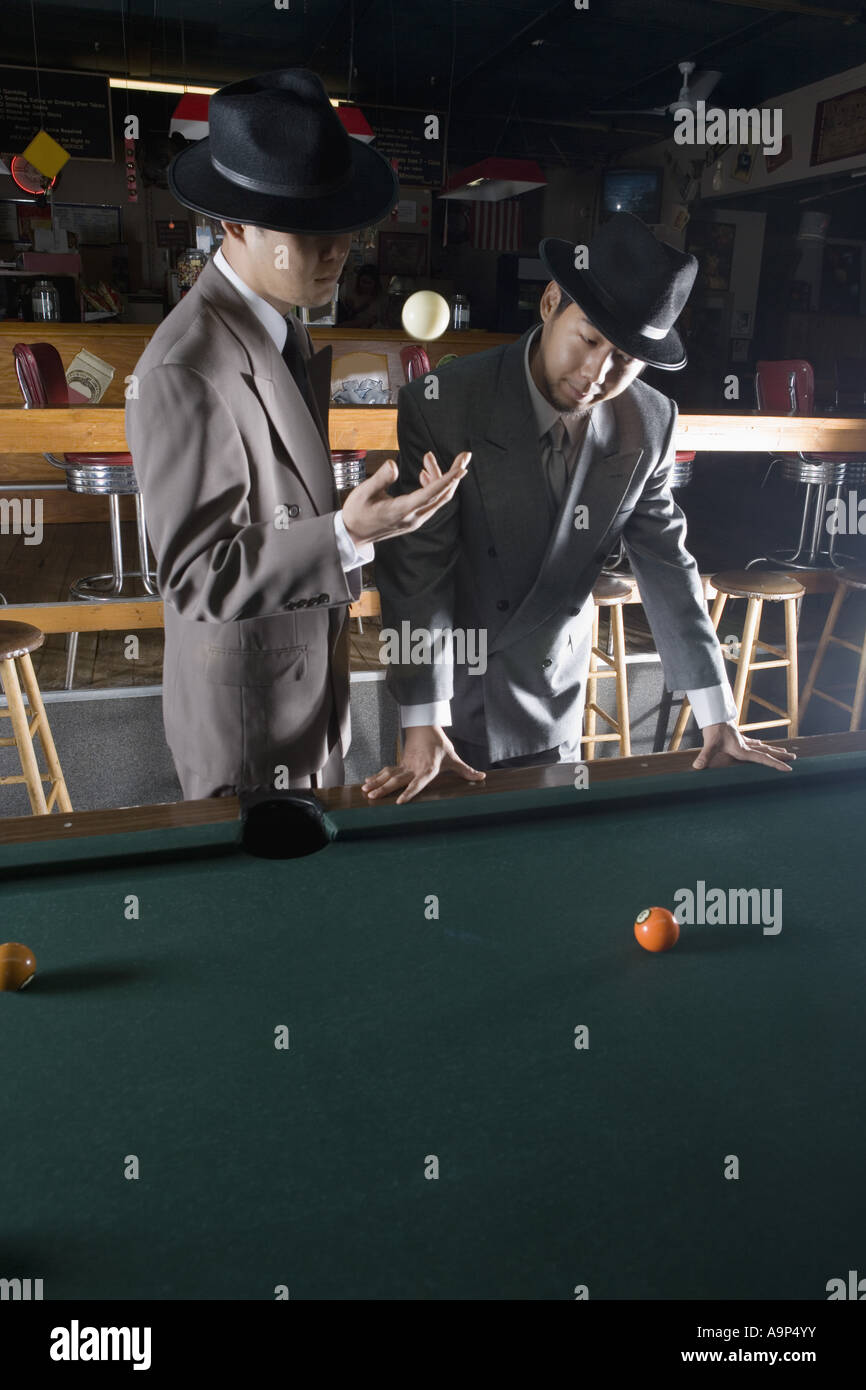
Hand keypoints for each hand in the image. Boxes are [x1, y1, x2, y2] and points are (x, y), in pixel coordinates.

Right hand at [342, 451, 469, 547]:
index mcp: (401, 510)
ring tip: (428, 458)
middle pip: (442, 495)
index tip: (462, 468)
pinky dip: (433, 486)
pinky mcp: (414, 519)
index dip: (448, 480)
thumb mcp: (363, 493)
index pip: (431, 494)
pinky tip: (425, 474)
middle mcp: (413, 517)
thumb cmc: (356, 513)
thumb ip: (380, 478)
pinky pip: (431, 502)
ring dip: (440, 477)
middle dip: (454, 474)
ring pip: (437, 498)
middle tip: (463, 455)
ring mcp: (415, 520)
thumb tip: (393, 464)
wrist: (353, 535)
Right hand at [362, 725, 485, 804]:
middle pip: (397, 780)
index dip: (409, 793)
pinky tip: (367, 782)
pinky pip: (387, 771)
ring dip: (376, 783)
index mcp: (427, 769)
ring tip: (365, 792)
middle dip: (384, 789)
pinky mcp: (400, 763)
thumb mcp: (453, 758)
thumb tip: (481, 777)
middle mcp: (414, 769)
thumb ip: (466, 770)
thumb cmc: (439, 744)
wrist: (425, 726)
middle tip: (372, 797)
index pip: (417, 783)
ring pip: (388, 776)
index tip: (399, 802)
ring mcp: (405, 765)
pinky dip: (376, 777)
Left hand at [692, 722, 796, 771]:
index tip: (789, 769)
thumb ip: (705, 756)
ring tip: (785, 751)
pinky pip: (752, 743)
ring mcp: (743, 741)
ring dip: (773, 749)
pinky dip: (759, 744)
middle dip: (780, 756)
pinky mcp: (738, 737)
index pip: (763, 758)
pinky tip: (761, 743)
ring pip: (762, 746)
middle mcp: (746, 746)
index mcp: (743, 750)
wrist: (714, 714)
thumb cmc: (714, 729)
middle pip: (767, 751)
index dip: (776, 764)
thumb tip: (697, 767)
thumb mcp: (710, 743)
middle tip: (795, 758)